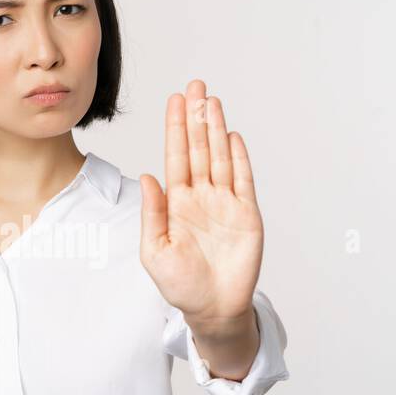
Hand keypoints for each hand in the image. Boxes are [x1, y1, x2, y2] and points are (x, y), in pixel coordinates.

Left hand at [140, 79, 262, 329]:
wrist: (212, 309)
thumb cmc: (180, 284)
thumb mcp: (155, 251)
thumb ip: (153, 213)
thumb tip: (148, 175)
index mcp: (176, 202)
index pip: (175, 156)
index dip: (176, 128)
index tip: (175, 100)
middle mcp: (201, 196)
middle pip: (199, 149)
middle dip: (197, 117)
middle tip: (196, 86)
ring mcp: (225, 203)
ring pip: (221, 158)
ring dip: (217, 129)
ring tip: (212, 101)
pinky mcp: (247, 215)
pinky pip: (243, 180)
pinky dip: (239, 158)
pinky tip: (233, 136)